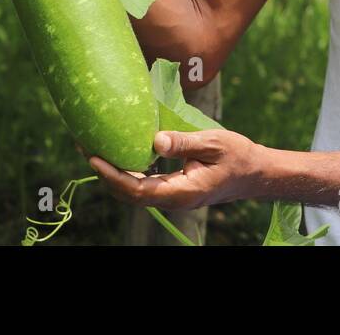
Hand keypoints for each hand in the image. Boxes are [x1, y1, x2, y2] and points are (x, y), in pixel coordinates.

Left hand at [88, 130, 268, 209]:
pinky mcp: (173, 188)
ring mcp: (173, 195)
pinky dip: (128, 170)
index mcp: (182, 192)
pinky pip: (145, 183)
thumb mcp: (214, 143)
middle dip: (105, 173)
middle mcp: (174, 198)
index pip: (139, 190)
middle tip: (84, 147)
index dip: (113, 176)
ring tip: (94, 147)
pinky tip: (120, 152)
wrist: (255, 173)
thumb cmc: (238, 156)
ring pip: (135, 190)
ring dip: (114, 172)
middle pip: (130, 193)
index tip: (94, 158)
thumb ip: (184, 143)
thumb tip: (154, 141)